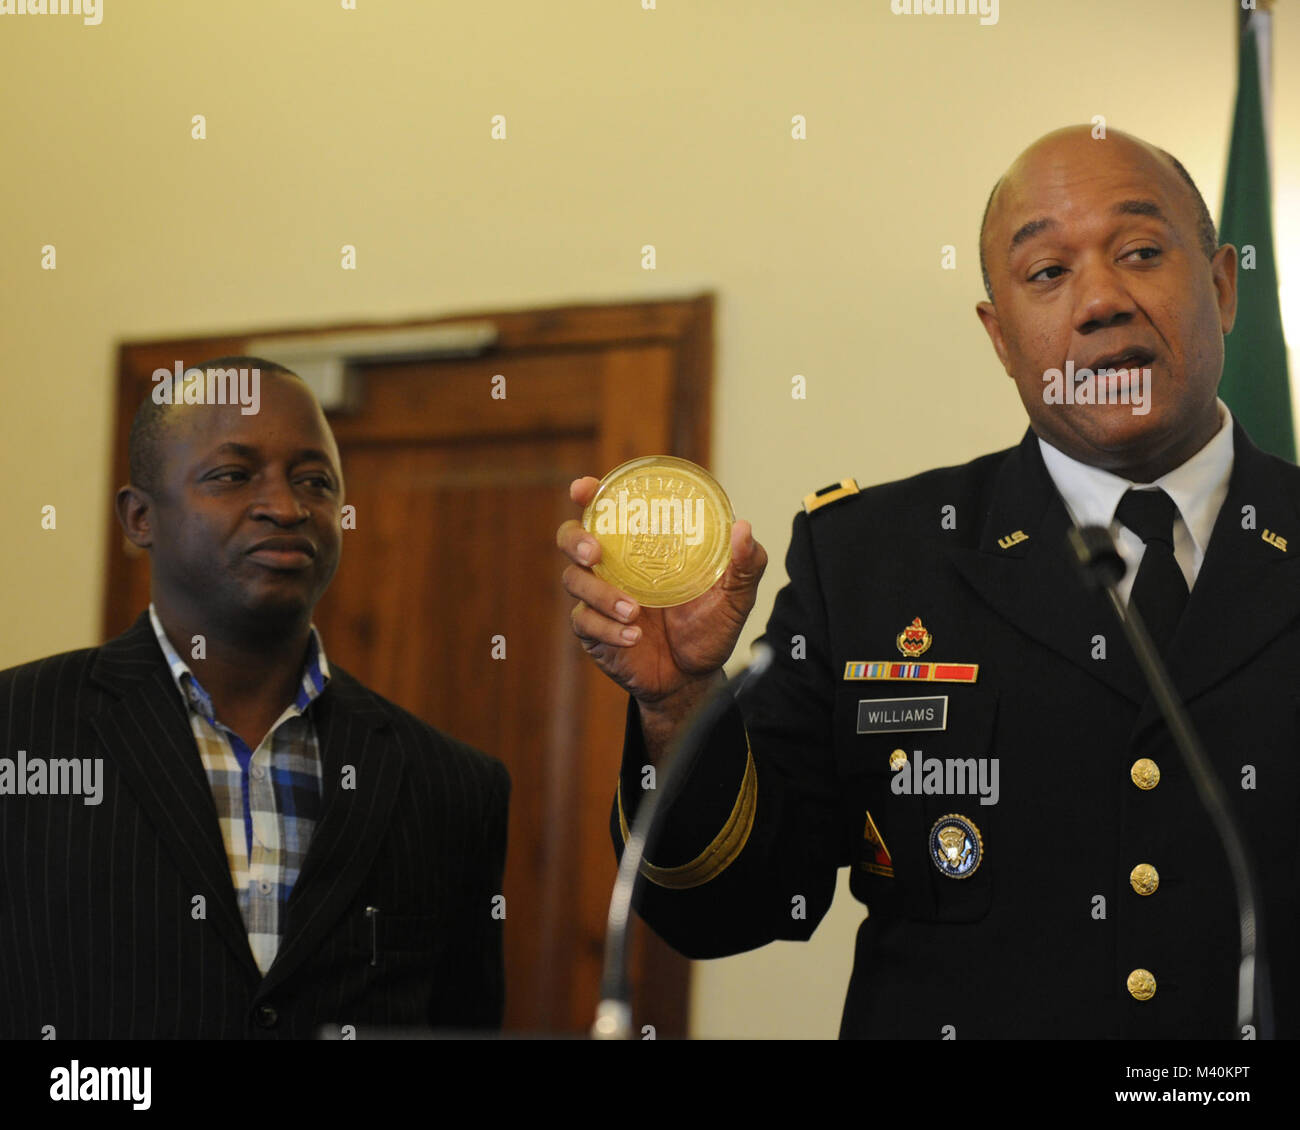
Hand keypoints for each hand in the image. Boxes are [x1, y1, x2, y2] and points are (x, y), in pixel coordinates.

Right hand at [557, 475, 767, 717]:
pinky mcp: (593, 630)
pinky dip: (607, 628)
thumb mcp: (734, 596)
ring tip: (632, 610)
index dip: (589, 496)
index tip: (585, 488)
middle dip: (576, 539)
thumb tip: (743, 529)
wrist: (694, 678)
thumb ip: (745, 564)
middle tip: (596, 552)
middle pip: (570, 538)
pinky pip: (585, 621)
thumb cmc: (709, 628)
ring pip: (574, 580)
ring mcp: (599, 597)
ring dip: (599, 592)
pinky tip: (632, 636)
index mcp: (641, 546)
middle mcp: (614, 565)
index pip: (607, 511)